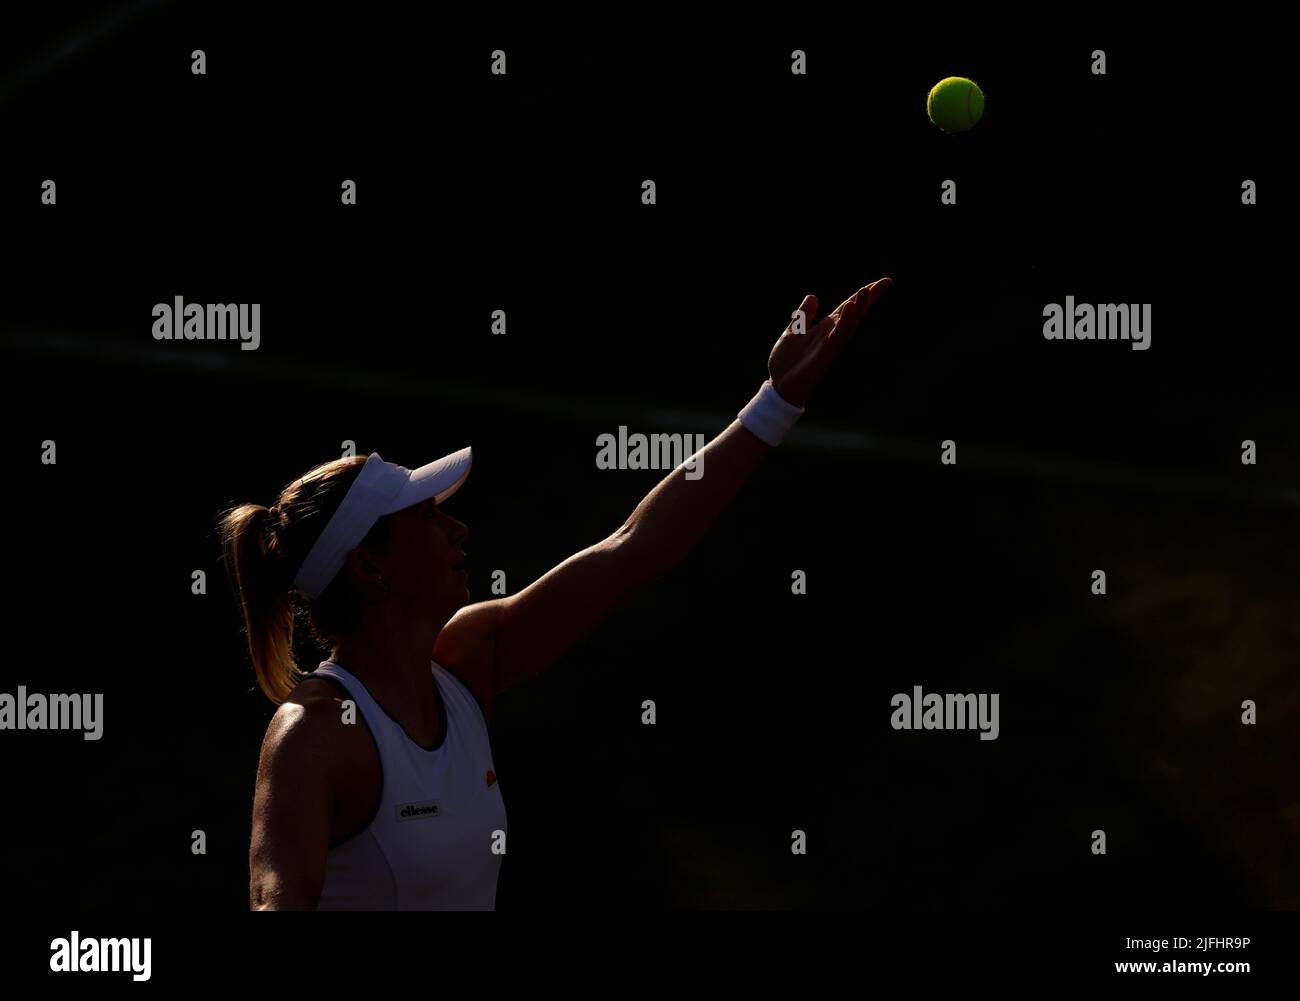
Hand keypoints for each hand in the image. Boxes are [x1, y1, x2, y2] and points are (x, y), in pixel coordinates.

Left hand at [767, 278, 891, 407]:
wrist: (779, 386)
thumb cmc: (787, 362)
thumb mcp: (793, 332)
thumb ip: (804, 316)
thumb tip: (813, 296)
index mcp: (826, 328)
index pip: (848, 307)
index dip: (863, 295)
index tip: (883, 282)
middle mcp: (832, 335)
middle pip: (855, 313)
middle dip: (869, 298)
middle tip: (886, 282)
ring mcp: (830, 345)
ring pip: (849, 324)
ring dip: (858, 307)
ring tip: (866, 290)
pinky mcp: (825, 355)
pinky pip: (837, 336)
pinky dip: (844, 322)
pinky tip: (850, 309)